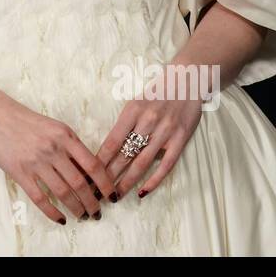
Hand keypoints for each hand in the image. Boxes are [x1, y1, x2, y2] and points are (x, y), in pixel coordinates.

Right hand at [0, 89, 116, 224]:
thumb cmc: (26, 121)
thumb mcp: (55, 127)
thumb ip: (71, 146)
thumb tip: (89, 172)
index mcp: (65, 136)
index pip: (92, 164)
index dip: (105, 183)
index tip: (111, 195)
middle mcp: (53, 149)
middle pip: (80, 183)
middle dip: (92, 202)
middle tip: (97, 212)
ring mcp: (36, 161)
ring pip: (62, 193)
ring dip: (75, 208)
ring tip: (82, 216)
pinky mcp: (20, 172)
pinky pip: (40, 198)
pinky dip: (52, 212)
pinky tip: (60, 219)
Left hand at [95, 75, 203, 199]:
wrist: (187, 81)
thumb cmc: (156, 93)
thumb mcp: (135, 102)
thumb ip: (124, 124)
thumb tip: (105, 150)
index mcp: (132, 110)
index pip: (112, 141)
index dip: (99, 161)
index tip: (88, 174)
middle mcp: (148, 121)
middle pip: (125, 154)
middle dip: (108, 175)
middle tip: (96, 191)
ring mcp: (166, 131)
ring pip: (142, 162)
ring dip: (127, 182)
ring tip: (115, 196)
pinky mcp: (181, 139)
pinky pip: (166, 165)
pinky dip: (154, 180)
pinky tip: (143, 192)